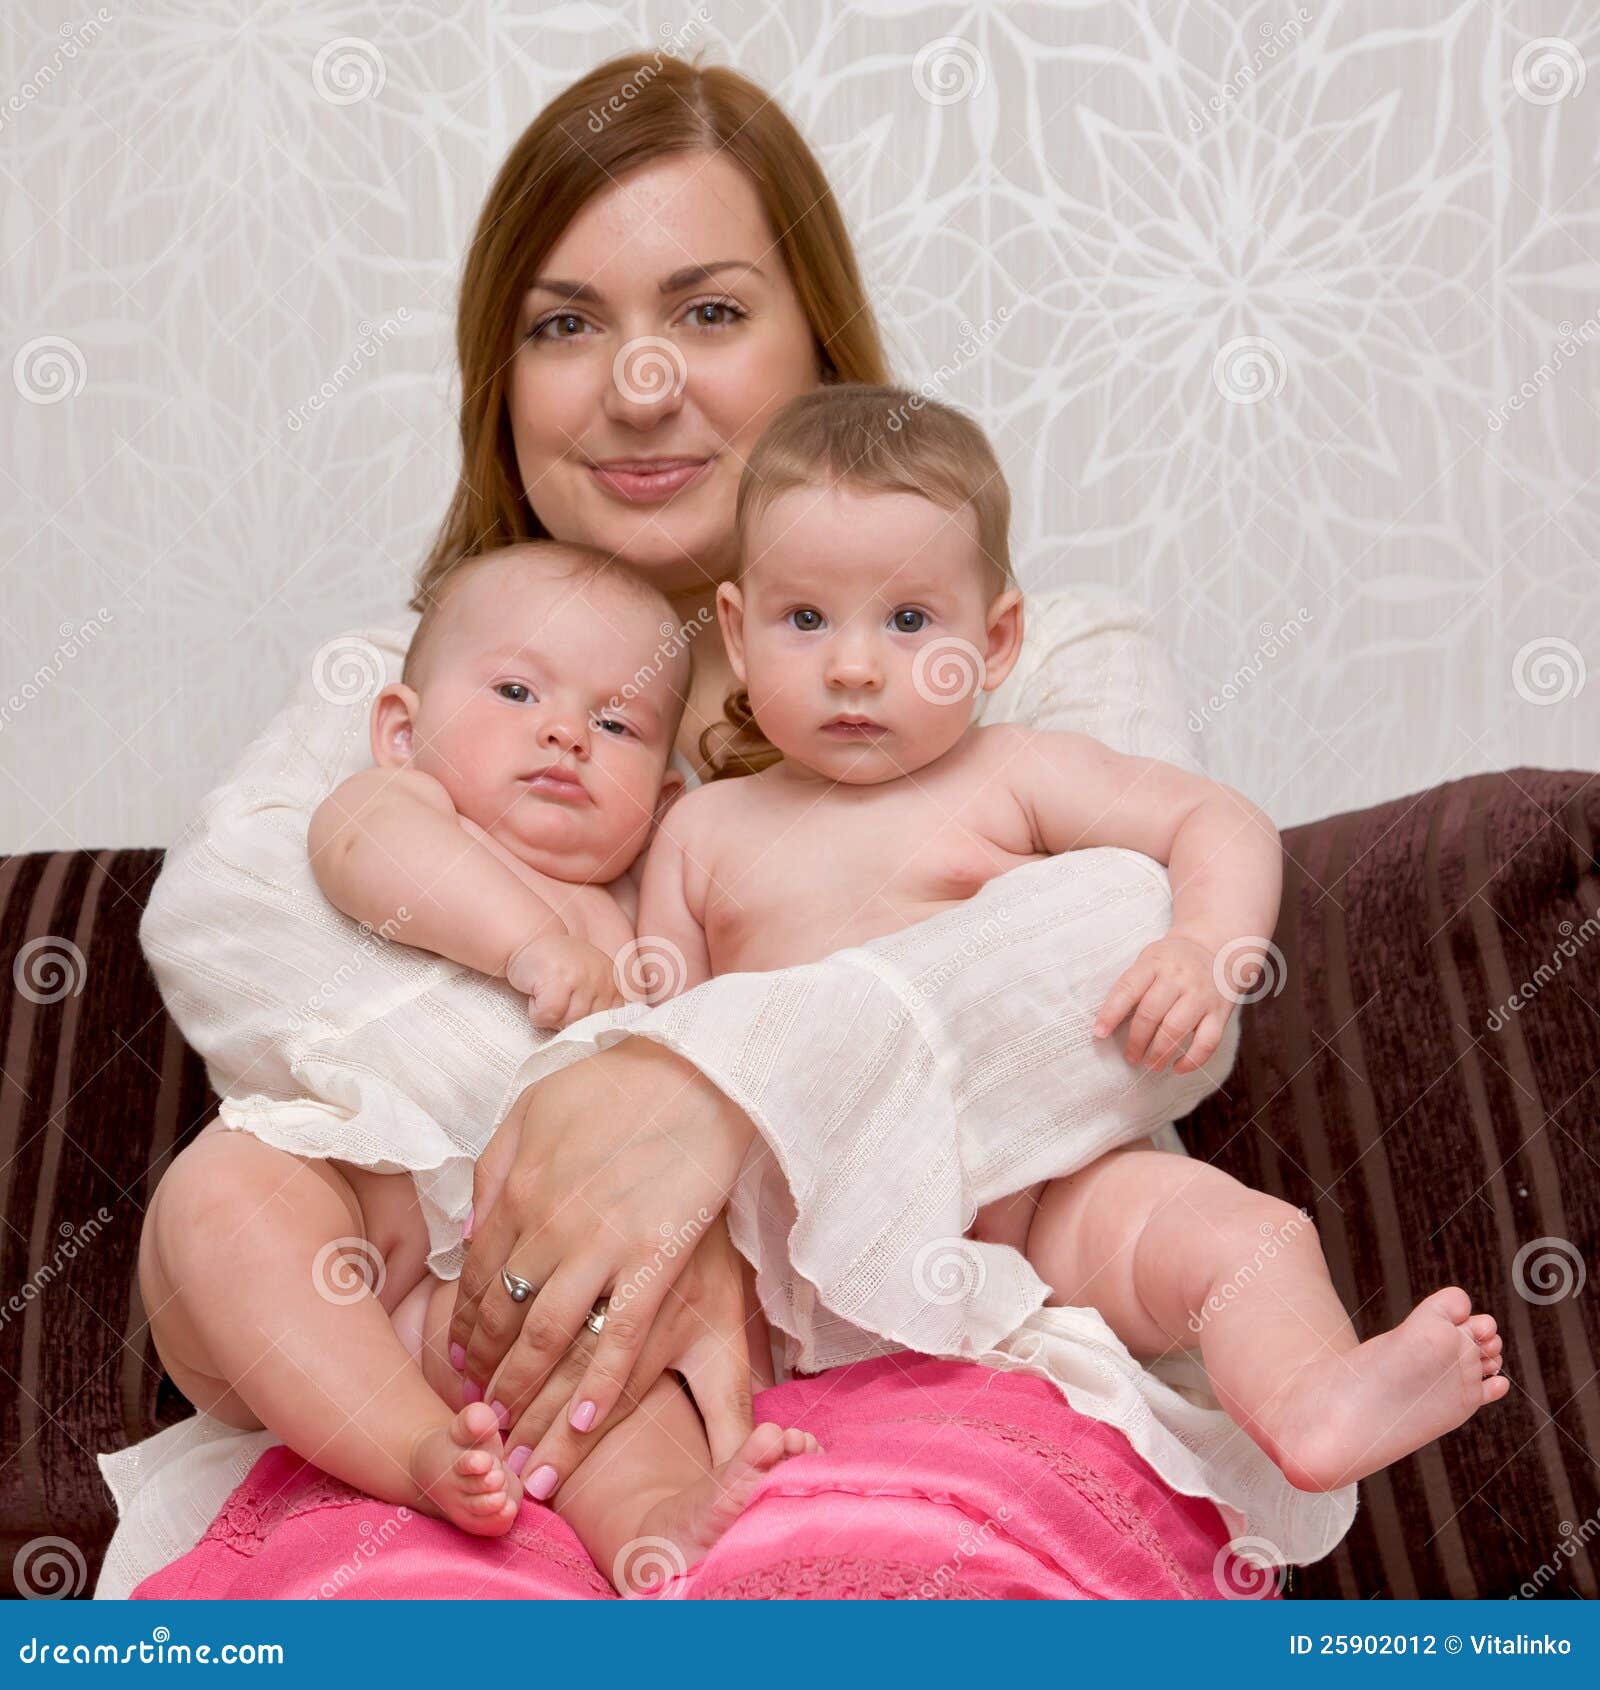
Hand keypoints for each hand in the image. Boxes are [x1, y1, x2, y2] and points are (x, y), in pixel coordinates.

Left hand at [447, 1038, 759, 1479]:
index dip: (465, 1323)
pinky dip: (600, 1386)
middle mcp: (548, 1225)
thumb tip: (471, 1230)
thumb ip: (494, 1169)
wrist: (696, 1070)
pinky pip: (622, 1336)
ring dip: (525, 1388)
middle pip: (502, 1315)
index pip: (475, 1276)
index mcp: (516, 1189)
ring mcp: (602, 1245)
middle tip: (480, 1407)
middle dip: (486, 1368)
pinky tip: (585, 1421)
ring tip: (514, 1427)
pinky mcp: (656, 1258)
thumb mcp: (532, 1108)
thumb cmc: (616, 1083)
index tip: (462, 1356)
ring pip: (547, 1336)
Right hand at [506, 933, 623, 1029]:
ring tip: (546, 995)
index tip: (572, 1014)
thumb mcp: (586, 983)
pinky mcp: (558, 978)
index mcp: (612, 980)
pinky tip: (536, 994)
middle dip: (566, 1021)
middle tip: (555, 1001)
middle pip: (588, 1025)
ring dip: (550, 1017)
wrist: (529, 940)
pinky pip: (548, 1015)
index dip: (588, 1027)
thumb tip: (596, 1043)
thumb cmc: (555, 969)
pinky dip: (536, 1013)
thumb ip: (596, 1006)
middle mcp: (601, 976)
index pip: (611, 1022)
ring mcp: (581, 976)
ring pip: (568, 1022)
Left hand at [1091, 934, 1237, 1072]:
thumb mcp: (1150, 959)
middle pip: (1151, 1013)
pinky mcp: (1220, 1013)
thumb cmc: (1173, 960)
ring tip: (1150, 1065)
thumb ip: (1133, 984)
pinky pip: (1208, 1042)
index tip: (1099, 1033)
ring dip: (1160, 1053)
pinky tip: (1178, 1067)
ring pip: (1176, 1029)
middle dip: (1136, 1041)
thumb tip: (1108, 1020)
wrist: (1217, 949)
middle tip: (1130, 1056)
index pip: (1128, 989)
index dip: (1111, 1013)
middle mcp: (1179, 978)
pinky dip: (1192, 1060)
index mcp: (1155, 963)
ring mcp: (1201, 996)